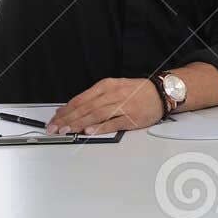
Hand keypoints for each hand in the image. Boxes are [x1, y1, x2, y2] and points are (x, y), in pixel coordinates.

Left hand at [47, 77, 164, 134]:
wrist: (162, 92)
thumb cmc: (138, 92)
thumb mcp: (115, 88)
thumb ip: (95, 99)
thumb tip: (74, 110)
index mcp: (107, 86)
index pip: (81, 99)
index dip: (65, 110)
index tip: (55, 118)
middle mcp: (114, 94)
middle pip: (86, 107)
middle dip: (67, 118)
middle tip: (55, 127)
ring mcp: (123, 105)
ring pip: (96, 114)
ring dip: (79, 123)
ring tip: (66, 130)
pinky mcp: (132, 117)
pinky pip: (114, 123)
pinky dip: (100, 127)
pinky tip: (89, 131)